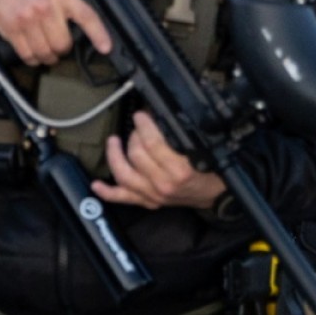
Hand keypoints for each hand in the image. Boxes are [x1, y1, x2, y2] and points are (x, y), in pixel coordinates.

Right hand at [0, 0, 111, 66]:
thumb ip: (69, 4)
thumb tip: (86, 30)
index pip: (86, 15)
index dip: (98, 34)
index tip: (106, 48)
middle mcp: (45, 6)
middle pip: (63, 43)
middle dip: (62, 48)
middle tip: (57, 43)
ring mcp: (27, 19)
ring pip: (46, 53)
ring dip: (48, 57)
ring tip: (46, 49)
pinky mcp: (13, 30)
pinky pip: (28, 55)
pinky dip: (33, 59)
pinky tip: (34, 53)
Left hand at [92, 111, 225, 209]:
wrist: (218, 192)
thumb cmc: (213, 169)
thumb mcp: (202, 147)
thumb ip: (179, 132)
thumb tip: (157, 113)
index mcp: (180, 169)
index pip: (152, 142)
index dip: (144, 124)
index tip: (142, 115)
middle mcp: (164, 183)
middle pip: (136, 154)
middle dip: (134, 135)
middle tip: (137, 126)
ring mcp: (154, 194)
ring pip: (124, 174)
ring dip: (114, 156)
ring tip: (113, 141)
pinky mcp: (148, 201)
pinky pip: (123, 198)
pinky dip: (108, 192)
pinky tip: (97, 184)